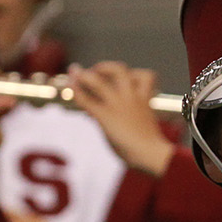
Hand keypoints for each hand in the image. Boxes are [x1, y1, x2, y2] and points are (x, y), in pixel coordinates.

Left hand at [69, 61, 172, 175]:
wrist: (150, 154)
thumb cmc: (149, 146)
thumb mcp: (142, 124)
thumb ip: (129, 115)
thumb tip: (109, 114)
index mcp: (144, 98)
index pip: (142, 76)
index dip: (132, 74)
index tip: (120, 81)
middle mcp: (130, 97)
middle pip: (119, 69)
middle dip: (105, 67)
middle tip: (96, 72)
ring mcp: (116, 105)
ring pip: (97, 80)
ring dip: (85, 75)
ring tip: (77, 74)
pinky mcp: (104, 117)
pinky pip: (85, 99)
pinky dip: (75, 90)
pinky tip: (70, 86)